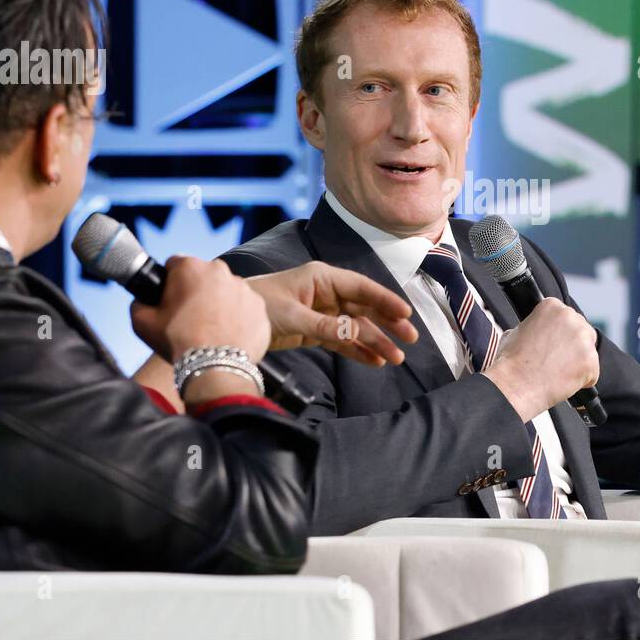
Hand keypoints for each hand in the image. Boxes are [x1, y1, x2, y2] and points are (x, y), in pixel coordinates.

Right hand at [130, 256, 270, 363]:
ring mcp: (244, 288)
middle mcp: (220, 271)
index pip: (174, 264)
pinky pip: (245, 308)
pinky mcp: (259, 306)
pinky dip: (238, 318)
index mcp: (190, 267)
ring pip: (226, 292)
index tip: (169, 298)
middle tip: (189, 317)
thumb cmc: (179, 342)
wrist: (215, 367)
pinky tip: (227, 335)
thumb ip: (138, 304)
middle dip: (196, 291)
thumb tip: (142, 301)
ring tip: (209, 329)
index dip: (169, 281)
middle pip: (203, 277)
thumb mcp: (142, 323)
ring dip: (218, 304)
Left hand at [246, 261, 416, 366]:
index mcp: (322, 278)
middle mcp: (327, 293)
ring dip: (375, 341)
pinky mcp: (315, 331)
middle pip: (365, 308)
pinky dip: (357, 351)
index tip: (406, 314)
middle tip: (410, 339)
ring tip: (395, 359)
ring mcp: (323, 313)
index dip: (385, 300)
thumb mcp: (291, 315)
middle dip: (388, 324)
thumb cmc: (258, 305)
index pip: (361, 288)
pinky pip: (342, 340)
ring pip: (356, 327)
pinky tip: (374, 361)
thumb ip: (324, 325)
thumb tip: (355, 332)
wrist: (228, 320)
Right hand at [483, 298, 599, 422]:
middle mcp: (570, 317)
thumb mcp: (516, 331)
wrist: (515, 385)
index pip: (566, 317)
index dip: (560, 334)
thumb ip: (534, 326)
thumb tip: (536, 330)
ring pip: (589, 350)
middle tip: (556, 360)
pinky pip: (592, 371)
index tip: (551, 344)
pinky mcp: (590, 360)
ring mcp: (582, 338)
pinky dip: (582, 379)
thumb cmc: (512, 362)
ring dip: (578, 362)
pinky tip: (565, 381)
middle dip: (572, 346)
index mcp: (552, 306)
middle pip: (582, 331)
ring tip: (558, 372)